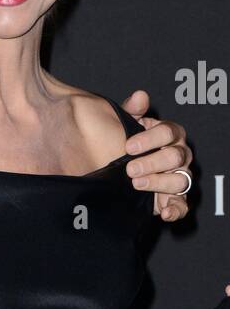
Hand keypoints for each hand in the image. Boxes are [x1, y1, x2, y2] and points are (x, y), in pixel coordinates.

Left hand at [121, 89, 191, 222]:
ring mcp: (180, 176)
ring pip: (180, 180)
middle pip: (175, 157)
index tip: (128, 147)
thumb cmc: (130, 144)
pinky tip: (165, 213)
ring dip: (159, 183)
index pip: (168, 132)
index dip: (149, 139)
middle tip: (129, 169)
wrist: (125, 171)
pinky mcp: (175, 198)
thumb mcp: (128, 126)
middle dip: (152, 163)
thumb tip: (140, 95)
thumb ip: (132, 111)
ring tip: (136, 184)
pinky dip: (176, 210)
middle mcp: (179, 154)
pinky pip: (183, 205)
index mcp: (170, 134)